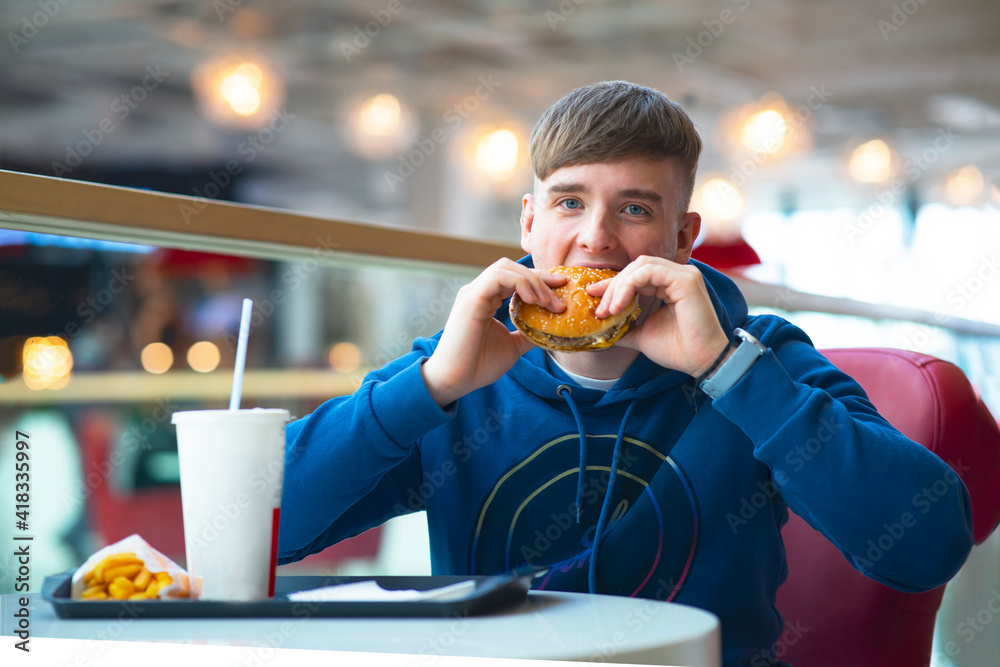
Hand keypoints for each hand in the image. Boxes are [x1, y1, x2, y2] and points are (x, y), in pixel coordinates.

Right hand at [421, 259, 565, 406]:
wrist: (456, 380)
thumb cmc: (479, 365)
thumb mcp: (513, 346)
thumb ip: (528, 334)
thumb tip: (551, 330)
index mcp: (486, 299)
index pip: (515, 278)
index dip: (539, 279)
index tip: (562, 287)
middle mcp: (479, 292)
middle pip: (512, 268)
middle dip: (539, 276)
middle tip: (561, 289)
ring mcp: (473, 293)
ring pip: (506, 268)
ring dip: (532, 280)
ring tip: (547, 301)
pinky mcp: (471, 299)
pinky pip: (499, 277)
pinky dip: (520, 283)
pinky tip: (533, 299)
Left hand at [588, 256, 729, 376]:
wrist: (701, 362)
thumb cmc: (678, 349)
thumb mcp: (642, 334)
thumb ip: (624, 325)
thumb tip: (601, 328)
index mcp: (670, 284)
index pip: (636, 274)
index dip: (612, 284)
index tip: (593, 296)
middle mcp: (678, 275)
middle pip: (635, 267)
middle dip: (613, 285)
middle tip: (600, 309)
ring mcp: (684, 274)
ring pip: (640, 266)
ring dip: (619, 286)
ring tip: (609, 309)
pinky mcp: (686, 279)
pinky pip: (648, 272)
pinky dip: (629, 286)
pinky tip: (620, 305)